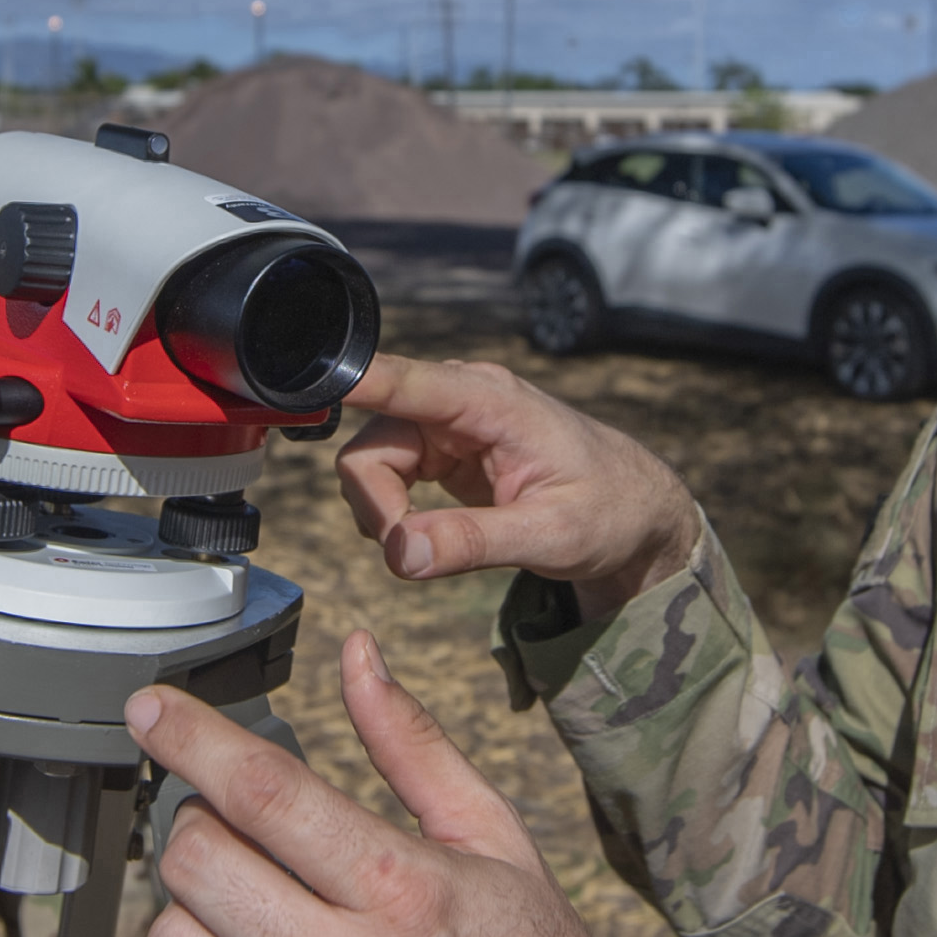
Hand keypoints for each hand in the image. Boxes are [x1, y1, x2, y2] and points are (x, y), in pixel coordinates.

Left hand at [132, 631, 662, 936]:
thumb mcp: (500, 845)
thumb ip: (415, 749)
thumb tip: (358, 658)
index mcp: (405, 890)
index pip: (263, 791)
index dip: (191, 736)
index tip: (152, 709)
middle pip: (196, 864)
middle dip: (196, 827)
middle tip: (231, 832)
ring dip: (192, 915)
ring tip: (249, 915)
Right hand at [336, 356, 702, 619]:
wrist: (635, 512)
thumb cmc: (608, 512)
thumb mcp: (552, 536)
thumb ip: (475, 543)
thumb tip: (401, 554)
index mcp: (492, 401)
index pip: (406, 382)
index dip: (351, 381)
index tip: (301, 381)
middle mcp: (462, 399)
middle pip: (371, 441)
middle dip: (377, 504)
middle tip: (413, 555)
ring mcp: (449, 422)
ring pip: (371, 462)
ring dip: (384, 513)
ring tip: (434, 548)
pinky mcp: (443, 447)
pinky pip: (387, 475)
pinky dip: (394, 512)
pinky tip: (428, 534)